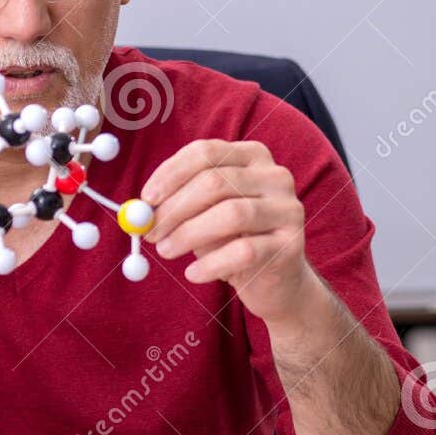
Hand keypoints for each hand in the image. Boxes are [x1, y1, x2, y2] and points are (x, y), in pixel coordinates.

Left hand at [140, 138, 314, 325]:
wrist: (276, 281)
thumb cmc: (233, 240)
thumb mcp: (205, 214)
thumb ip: (179, 204)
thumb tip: (144, 208)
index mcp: (252, 157)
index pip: (206, 152)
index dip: (171, 173)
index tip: (146, 198)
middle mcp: (275, 176)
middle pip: (216, 182)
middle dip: (174, 208)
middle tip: (149, 232)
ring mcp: (288, 209)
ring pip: (231, 214)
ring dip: (188, 234)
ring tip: (166, 251)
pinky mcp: (291, 245)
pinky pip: (244, 252)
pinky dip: (211, 264)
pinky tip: (193, 274)